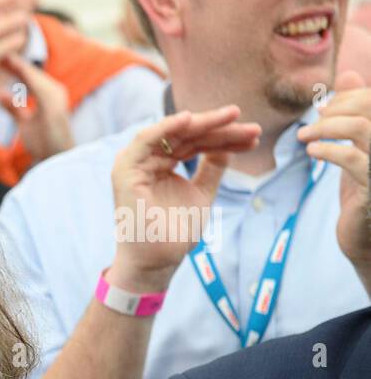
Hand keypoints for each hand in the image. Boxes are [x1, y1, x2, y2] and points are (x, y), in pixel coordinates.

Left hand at [0, 54, 73, 164]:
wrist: (57, 159)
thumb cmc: (44, 143)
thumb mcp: (24, 123)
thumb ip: (13, 109)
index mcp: (48, 95)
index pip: (29, 78)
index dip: (14, 68)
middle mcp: (55, 91)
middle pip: (32, 73)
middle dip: (15, 63)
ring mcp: (56, 96)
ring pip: (34, 75)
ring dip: (18, 65)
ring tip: (3, 56)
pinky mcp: (54, 103)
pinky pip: (37, 84)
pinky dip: (25, 74)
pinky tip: (13, 64)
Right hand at [109, 106, 261, 293]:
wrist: (158, 261)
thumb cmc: (175, 234)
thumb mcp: (202, 194)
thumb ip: (211, 169)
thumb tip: (227, 147)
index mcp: (163, 166)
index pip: (195, 144)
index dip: (225, 138)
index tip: (254, 137)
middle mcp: (149, 162)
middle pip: (187, 136)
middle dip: (220, 128)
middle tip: (251, 126)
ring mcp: (136, 165)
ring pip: (172, 133)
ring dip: (202, 123)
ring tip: (233, 116)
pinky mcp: (125, 171)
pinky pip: (145, 140)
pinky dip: (165, 128)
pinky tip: (190, 119)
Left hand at [298, 71, 369, 278]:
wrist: (363, 235)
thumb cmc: (360, 187)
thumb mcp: (358, 145)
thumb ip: (356, 110)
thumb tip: (348, 74)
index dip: (348, 97)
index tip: (322, 108)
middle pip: (368, 107)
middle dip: (335, 108)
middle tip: (311, 123)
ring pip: (361, 127)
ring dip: (326, 127)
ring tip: (304, 137)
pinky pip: (353, 159)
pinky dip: (327, 150)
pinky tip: (312, 153)